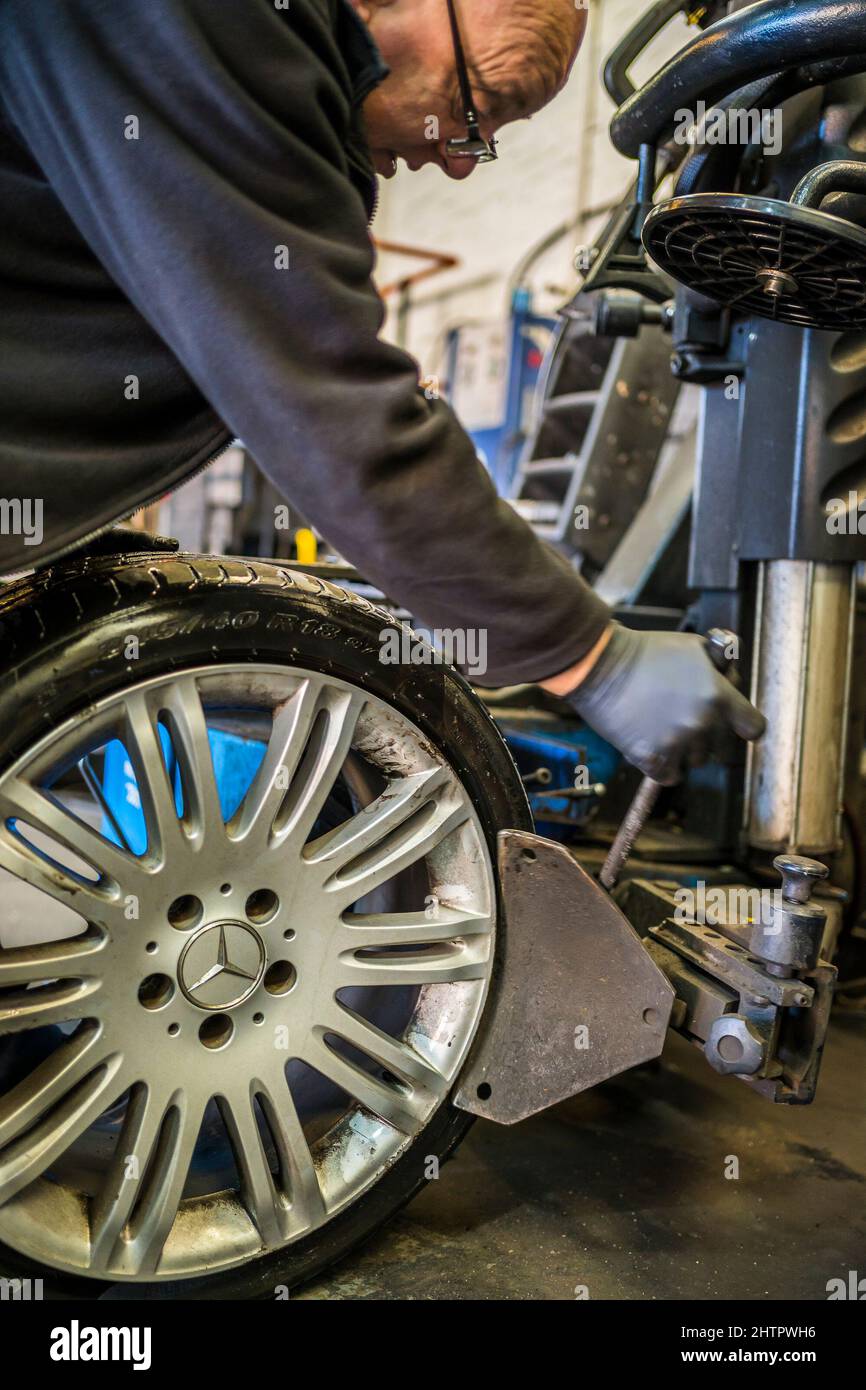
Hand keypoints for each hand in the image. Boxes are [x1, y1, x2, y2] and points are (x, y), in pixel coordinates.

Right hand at [563, 624, 765, 784]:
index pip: (753, 727)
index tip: (733, 723)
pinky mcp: (650, 758)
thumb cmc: (647, 651)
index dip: (743, 724)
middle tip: (684, 717)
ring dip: (685, 749)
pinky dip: (664, 766)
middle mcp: (702, 723)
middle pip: (722, 748)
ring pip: (696, 761)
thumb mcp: (692, 646)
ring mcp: (676, 743)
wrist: (601, 665)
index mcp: (718, 696)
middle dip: (709, 734)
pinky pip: (671, 775)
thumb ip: (719, 664)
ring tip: (663, 726)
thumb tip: (732, 673)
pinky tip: (653, 744)